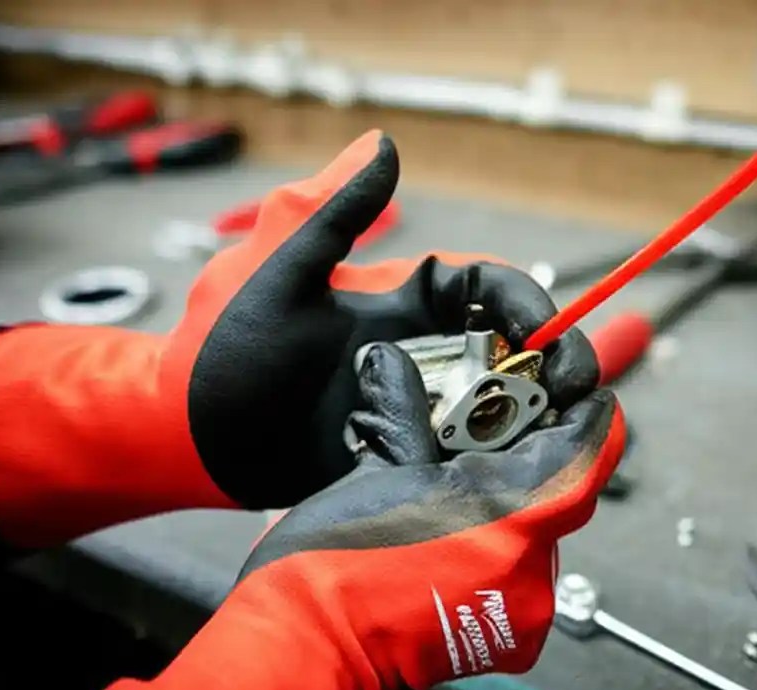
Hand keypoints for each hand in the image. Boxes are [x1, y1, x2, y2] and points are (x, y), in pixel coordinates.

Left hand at [0, 130, 597, 548]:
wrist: (183, 439)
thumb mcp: (276, 274)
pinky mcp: (402, 461)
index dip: (530, 308)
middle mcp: (418, 352)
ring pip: (498, 409)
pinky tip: (514, 481)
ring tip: (560, 445)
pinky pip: (464, 461)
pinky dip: (498, 465)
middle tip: (574, 398)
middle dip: (554, 368)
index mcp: (401, 301)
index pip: (489, 291)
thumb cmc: (221, 349)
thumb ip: (329, 213)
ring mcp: (413, 410)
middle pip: (512, 352)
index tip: (547, 340)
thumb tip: (384, 141)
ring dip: (536, 420)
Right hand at [96, 343, 625, 689]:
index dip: (583, 410)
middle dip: (522, 461)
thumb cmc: (330, 569)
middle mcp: (532, 563)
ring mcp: (527, 606)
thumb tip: (398, 365)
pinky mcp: (513, 636)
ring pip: (539, 534)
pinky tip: (450, 549)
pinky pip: (524, 577)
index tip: (565, 392)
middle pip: (561, 488)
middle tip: (477, 444)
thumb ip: (407, 411)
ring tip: (448, 505)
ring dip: (506, 512)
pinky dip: (497, 556)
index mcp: (509, 510)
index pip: (592, 443)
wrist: (309, 648)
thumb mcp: (378, 467)